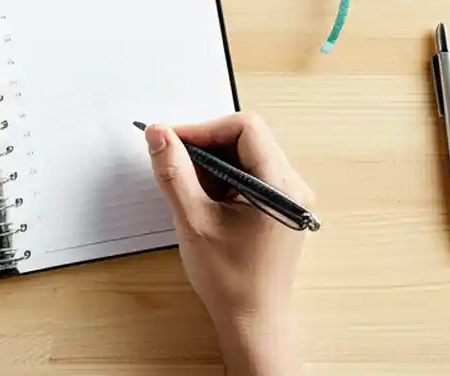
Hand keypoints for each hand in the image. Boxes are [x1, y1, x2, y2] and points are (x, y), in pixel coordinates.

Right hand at [144, 114, 312, 375]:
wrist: (253, 321)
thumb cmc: (228, 279)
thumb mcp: (193, 221)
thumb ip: (174, 172)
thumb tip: (158, 134)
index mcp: (279, 185)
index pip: (245, 127)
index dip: (204, 128)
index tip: (172, 142)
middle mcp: (291, 185)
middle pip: (247, 138)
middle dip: (206, 145)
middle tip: (174, 163)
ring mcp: (288, 197)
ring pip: (246, 155)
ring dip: (212, 163)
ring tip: (189, 189)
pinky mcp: (279, 207)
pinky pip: (250, 175)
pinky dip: (222, 178)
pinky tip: (204, 201)